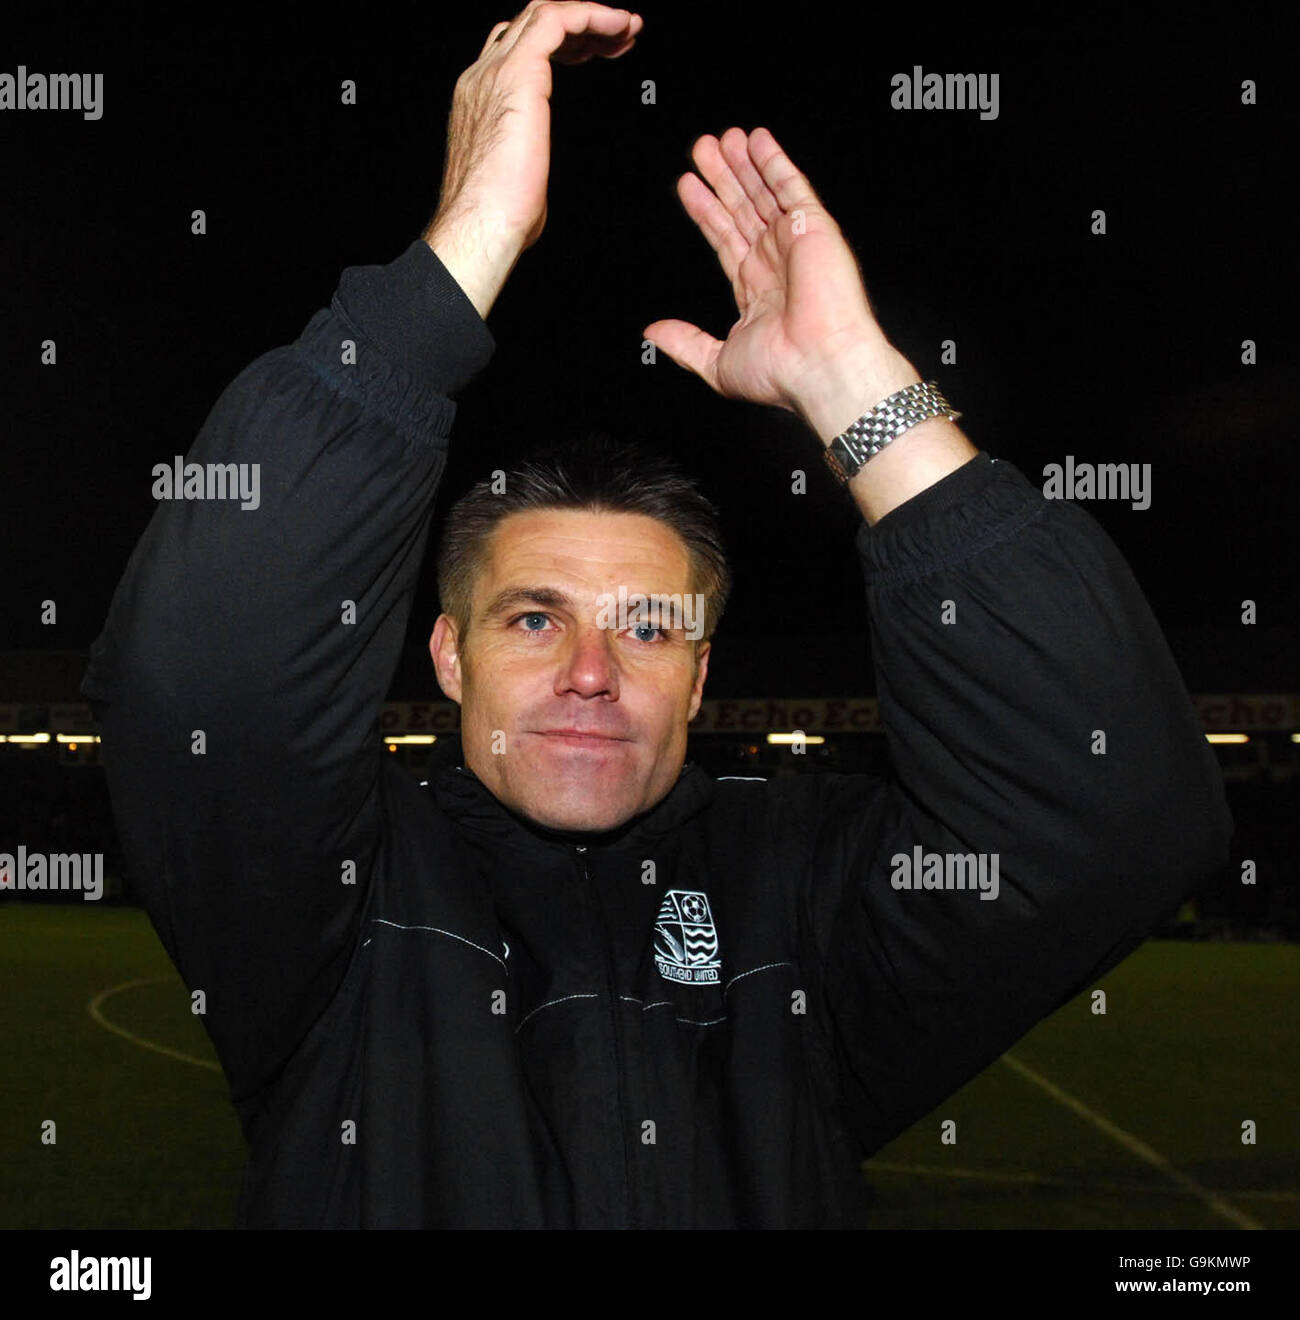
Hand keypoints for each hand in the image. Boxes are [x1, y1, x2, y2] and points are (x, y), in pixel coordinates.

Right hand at [424, 1, 642, 317]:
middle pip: (530, 23)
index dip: (561, 43)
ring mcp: (496, 72)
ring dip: (591, 16)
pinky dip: (591, 15)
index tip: (596, 52)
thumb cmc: (499, 218)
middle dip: (580, 24)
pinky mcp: (519, 75)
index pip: (517, 48)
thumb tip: (541, 167)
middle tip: (619, 35)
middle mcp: (482, 77)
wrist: (480, 225)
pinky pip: (557, 21)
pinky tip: (618, 25)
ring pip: (544, 14)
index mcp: (480, 100)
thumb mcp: (520, 177)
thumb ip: (530, 156)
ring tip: (626, 28)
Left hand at [644, 127, 903, 418]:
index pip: (726, 240)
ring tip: (720, 139)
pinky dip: (774, 161)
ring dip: (743, 164)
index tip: (688, 187)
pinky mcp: (814, 227)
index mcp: (757, 291)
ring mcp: (796, 242)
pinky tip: (758, 141)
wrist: (819, 364)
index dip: (706, 212)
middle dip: (722, 179)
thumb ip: (685, 343)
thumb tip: (654, 333)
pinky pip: (791, 186)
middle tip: (701, 150)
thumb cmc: (780, 372)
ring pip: (763, 192)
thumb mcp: (716, 363)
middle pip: (742, 210)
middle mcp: (777, 264)